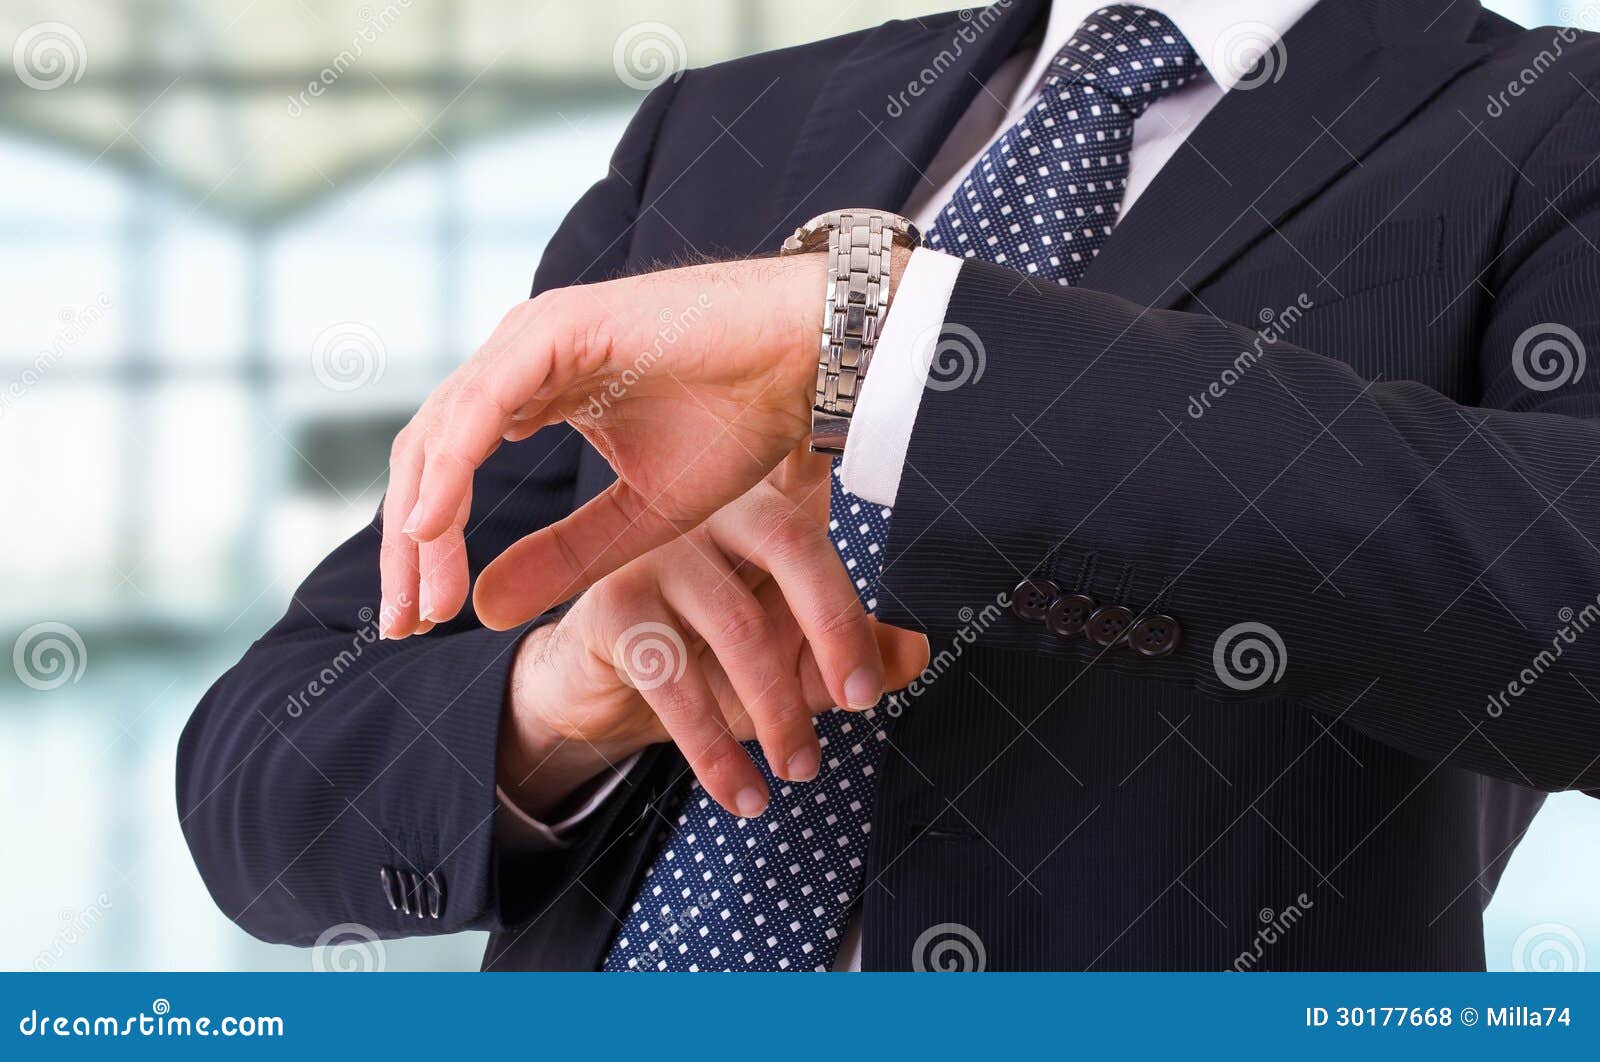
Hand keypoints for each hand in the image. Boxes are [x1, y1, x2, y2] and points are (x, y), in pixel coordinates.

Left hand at [378, 251, 850, 637]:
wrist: (808, 361)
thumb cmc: (740, 422)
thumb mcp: (640, 520)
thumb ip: (563, 557)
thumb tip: (477, 609)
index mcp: (532, 393)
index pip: (449, 473)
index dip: (427, 548)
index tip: (421, 618)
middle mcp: (520, 361)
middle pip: (427, 457)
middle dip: (410, 547)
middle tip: (403, 622)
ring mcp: (534, 338)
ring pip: (442, 432)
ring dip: (421, 519)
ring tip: (421, 595)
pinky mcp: (559, 327)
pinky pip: (484, 403)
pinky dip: (451, 466)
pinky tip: (433, 524)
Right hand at [496, 476, 927, 818]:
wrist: (604, 691)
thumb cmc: (707, 658)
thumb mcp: (791, 658)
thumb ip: (853, 651)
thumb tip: (916, 653)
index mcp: (765, 509)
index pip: (824, 520)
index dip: (850, 577)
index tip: (868, 673)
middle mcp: (710, 509)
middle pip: (792, 547)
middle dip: (833, 640)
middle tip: (856, 710)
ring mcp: (656, 550)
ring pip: (738, 625)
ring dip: (778, 711)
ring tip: (798, 769)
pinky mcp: (612, 603)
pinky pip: (673, 676)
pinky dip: (713, 747)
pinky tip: (739, 790)